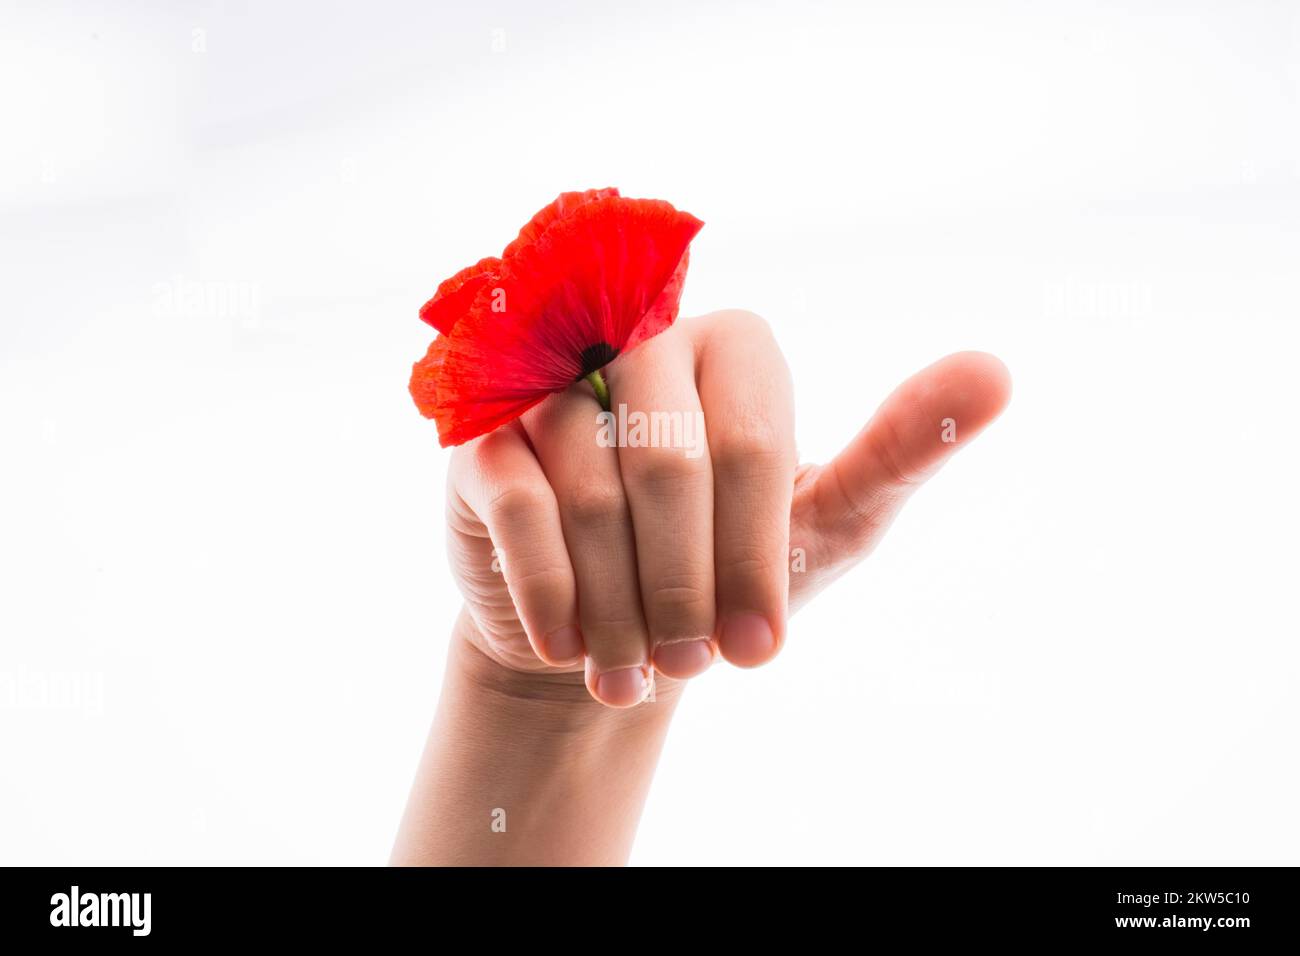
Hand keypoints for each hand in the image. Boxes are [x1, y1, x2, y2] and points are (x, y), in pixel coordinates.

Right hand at [445, 310, 1010, 706]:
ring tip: (633, 673)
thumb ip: (898, 448)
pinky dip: (550, 590)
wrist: (606, 618)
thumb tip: (999, 372)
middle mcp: (637, 345)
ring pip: (590, 488)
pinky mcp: (481, 440)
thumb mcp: (822, 518)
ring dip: (619, 604)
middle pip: (670, 465)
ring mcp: (549, 388)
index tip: (764, 648)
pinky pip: (519, 505)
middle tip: (694, 666)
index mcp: (732, 349)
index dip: (756, 555)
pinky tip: (568, 645)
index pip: (753, 442)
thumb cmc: (723, 565)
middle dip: (685, 589)